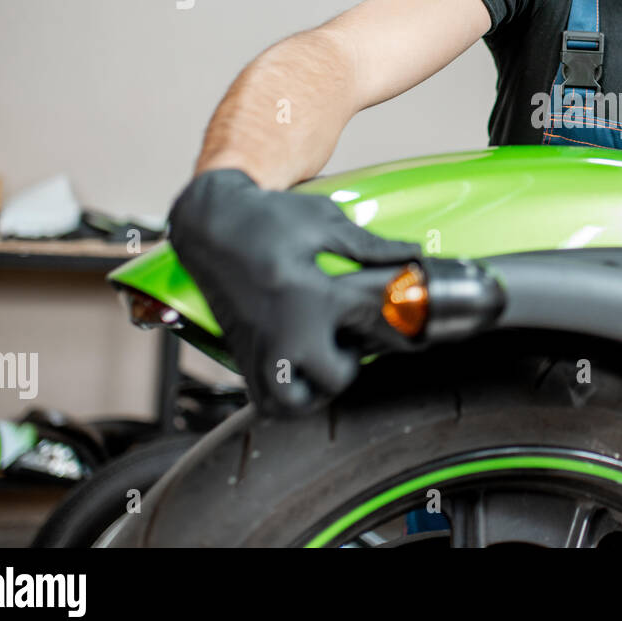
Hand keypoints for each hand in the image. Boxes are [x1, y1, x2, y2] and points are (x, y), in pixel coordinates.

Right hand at [167, 168, 421, 415]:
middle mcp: (283, 331)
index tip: (413, 311)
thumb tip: (410, 254)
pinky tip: (300, 371)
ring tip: (326, 360)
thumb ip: (369, 245)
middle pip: (335, 376)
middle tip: (355, 336)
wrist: (208, 223)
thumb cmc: (264, 218)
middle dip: (353, 359)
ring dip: (318, 389)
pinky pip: (265, 400)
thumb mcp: (322, 221)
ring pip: (296, 402)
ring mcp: (260, 347)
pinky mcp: (241, 352)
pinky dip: (286, 397)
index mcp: (309, 295)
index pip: (371, 315)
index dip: (400, 311)